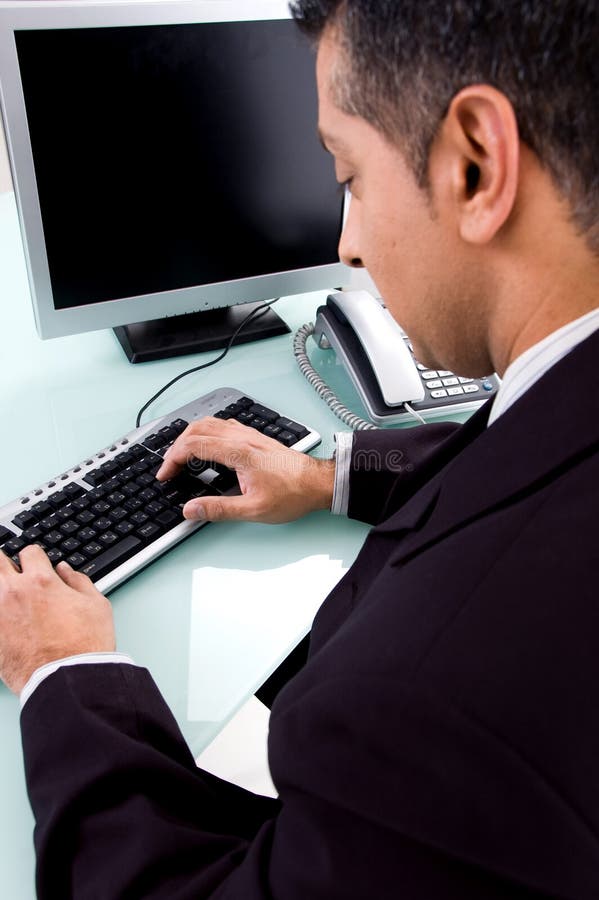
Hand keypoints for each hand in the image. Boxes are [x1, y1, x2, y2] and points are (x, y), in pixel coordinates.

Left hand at [0, 545, 114, 693]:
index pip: (29, 552)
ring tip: (11, 598)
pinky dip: (1, 614)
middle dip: (5, 562)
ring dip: (2, 588)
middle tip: (13, 572)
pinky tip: (9, 621)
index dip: (36, 557)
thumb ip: (79, 582)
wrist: (68, 681)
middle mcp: (14, 593)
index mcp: (41, 581)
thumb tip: (66, 571)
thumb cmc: (85, 646)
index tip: (38, 565)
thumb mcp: (97, 605)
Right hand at [156, 416, 334, 523]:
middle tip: (168, 468)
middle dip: (176, 447)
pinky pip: (222, 426)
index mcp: (238, 451)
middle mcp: (242, 437)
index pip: (193, 445)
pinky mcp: (254, 437)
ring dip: (189, 437)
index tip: (165, 475)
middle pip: (197, 429)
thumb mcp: (253, 509)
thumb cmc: (292, 494)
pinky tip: (206, 448)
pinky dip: (205, 434)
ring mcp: (248, 435)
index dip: (173, 459)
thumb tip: (190, 510)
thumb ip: (219, 509)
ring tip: (181, 458)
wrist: (317, 483)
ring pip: (209, 424)